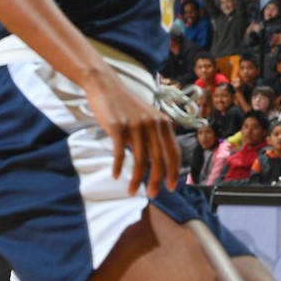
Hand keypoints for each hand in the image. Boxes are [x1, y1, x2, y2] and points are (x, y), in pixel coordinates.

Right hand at [87, 71, 179, 195]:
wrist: (106, 86)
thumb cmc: (126, 105)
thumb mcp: (148, 117)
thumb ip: (156, 134)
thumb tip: (160, 160)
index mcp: (163, 123)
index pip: (174, 152)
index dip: (174, 172)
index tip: (171, 187)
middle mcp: (152, 124)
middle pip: (158, 160)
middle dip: (157, 181)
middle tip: (153, 194)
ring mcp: (135, 125)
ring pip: (139, 160)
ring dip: (137, 180)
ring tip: (133, 191)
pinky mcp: (118, 127)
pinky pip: (119, 153)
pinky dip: (118, 167)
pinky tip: (115, 175)